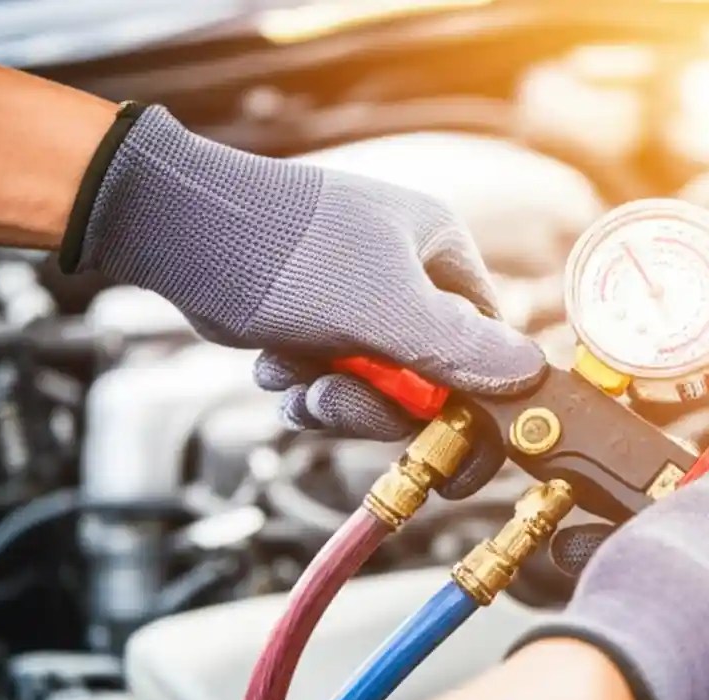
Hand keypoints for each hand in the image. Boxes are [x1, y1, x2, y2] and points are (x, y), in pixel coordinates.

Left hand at [73, 106, 544, 496]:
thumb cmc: (285, 254)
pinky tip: (276, 364)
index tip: (460, 459)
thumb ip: (459, 348)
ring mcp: (358, 292)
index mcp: (439, 250)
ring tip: (298, 380)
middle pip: (426, 374)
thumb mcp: (385, 310)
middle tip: (338, 400)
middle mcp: (406, 269)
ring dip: (334, 398)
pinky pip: (332, 374)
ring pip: (374, 383)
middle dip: (378, 403)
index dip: (475, 404)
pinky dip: (304, 383)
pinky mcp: (314, 314)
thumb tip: (530, 375)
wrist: (178, 231)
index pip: (488, 342)